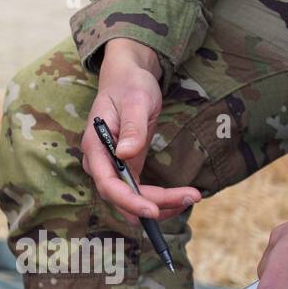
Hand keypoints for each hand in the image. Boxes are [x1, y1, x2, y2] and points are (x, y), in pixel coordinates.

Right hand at [80, 38, 199, 224]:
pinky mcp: (127, 166)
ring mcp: (113, 165)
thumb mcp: (135, 101)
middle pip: (121, 195)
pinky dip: (160, 197)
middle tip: (190, 197)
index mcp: (95, 145)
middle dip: (154, 203)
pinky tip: (181, 195)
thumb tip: (126, 155)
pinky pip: (140, 190)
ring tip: (192, 196)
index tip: (153, 210)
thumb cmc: (130, 85)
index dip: (128, 200)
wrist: (128, 78)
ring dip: (160, 203)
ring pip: (132, 196)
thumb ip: (131, 128)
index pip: (107, 182)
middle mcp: (100, 160)